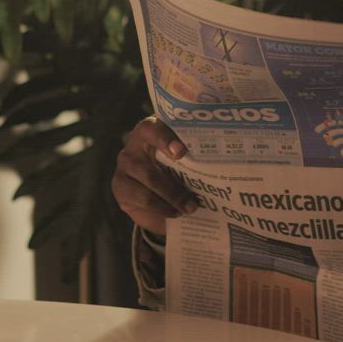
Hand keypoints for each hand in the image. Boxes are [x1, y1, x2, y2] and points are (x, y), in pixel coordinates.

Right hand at [111, 116, 195, 234]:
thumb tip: (221, 169)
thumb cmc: (178, 168)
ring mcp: (124, 166)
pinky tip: (174, 212)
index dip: (165, 139)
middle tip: (194, 202)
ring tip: (189, 209)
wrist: (157, 195)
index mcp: (152, 130)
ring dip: (171, 198)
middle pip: (150, 164)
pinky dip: (161, 207)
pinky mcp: (120, 187)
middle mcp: (134, 145)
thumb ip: (194, 156)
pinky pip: (141, 198)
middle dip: (174, 187)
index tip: (181, 152)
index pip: (152, 129)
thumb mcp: (185, 159)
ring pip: (147, 182)